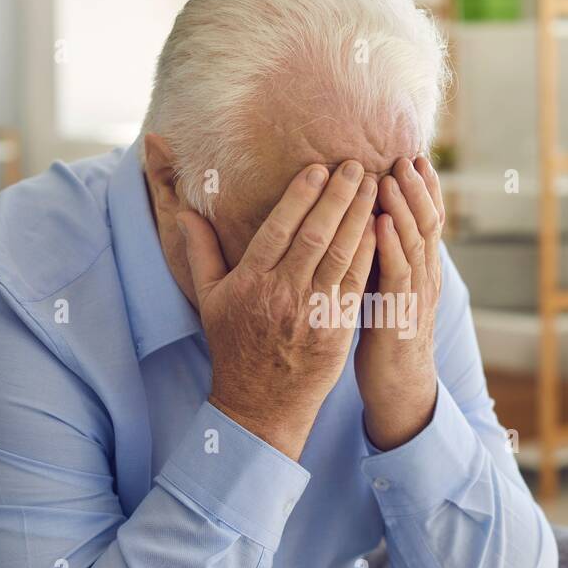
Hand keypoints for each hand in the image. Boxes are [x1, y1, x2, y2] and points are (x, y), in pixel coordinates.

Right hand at [178, 161, 376, 459]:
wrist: (261, 402)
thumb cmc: (234, 346)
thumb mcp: (210, 299)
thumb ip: (201, 252)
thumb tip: (187, 212)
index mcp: (251, 282)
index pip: (278, 228)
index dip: (301, 196)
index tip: (318, 168)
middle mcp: (282, 293)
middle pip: (315, 234)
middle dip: (338, 196)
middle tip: (355, 165)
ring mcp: (312, 311)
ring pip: (341, 253)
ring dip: (359, 216)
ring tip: (373, 185)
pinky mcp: (337, 327)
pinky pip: (356, 282)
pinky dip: (369, 251)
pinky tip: (379, 226)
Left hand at [355, 156, 442, 450]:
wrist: (399, 385)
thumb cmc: (386, 335)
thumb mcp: (386, 287)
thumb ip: (382, 255)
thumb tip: (367, 221)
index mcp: (423, 268)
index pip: (429, 218)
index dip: (425, 188)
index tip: (414, 156)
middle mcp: (426, 276)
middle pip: (428, 221)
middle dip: (417, 188)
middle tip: (406, 156)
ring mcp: (417, 295)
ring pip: (416, 243)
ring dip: (404, 208)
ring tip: (392, 177)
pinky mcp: (399, 313)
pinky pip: (397, 274)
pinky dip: (390, 245)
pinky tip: (380, 223)